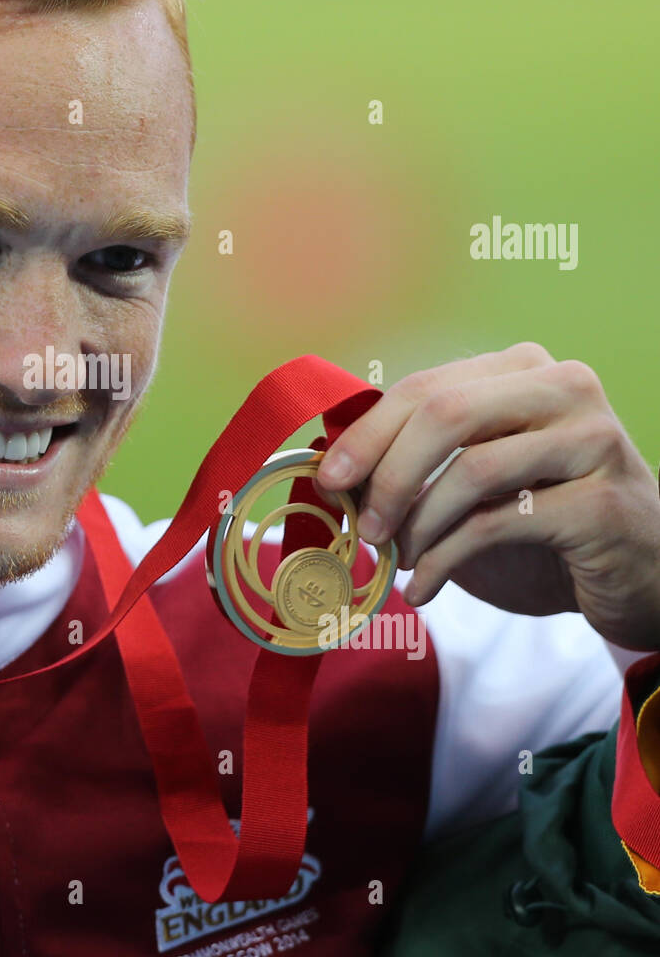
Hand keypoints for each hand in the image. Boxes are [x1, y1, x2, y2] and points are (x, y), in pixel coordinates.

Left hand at [315, 342, 659, 652]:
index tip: (328, 479)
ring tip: (397, 560)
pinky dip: (444, 561)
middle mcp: (564, 388)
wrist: (639, 575)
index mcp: (523, 369)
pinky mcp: (603, 502)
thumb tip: (333, 468)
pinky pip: (498, 525)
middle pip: (445, 414)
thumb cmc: (544, 523)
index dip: (367, 433)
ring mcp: (592, 440)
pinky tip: (424, 587)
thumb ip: (416, 461)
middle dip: (387, 474)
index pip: (425, 387)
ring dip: (417, 524)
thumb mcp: (474, 481)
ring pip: (472, 469)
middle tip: (363, 526)